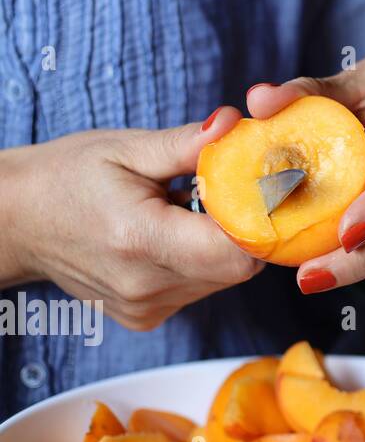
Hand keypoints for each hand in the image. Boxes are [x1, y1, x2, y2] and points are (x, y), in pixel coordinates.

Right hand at [0, 110, 262, 329]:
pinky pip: (200, 288)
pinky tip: (172, 234)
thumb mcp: (125, 148)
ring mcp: (147, 307)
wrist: (14, 222)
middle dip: (247, 226)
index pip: (238, 247)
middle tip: (227, 188)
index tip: (263, 185)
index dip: (262, 217)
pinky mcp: (146, 317)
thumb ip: (187, 144)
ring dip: (223, 243)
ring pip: (224, 278)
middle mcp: (147, 285)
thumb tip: (235, 124)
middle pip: (239, 265)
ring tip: (189, 209)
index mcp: (142, 240)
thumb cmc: (67, 177)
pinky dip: (201, 260)